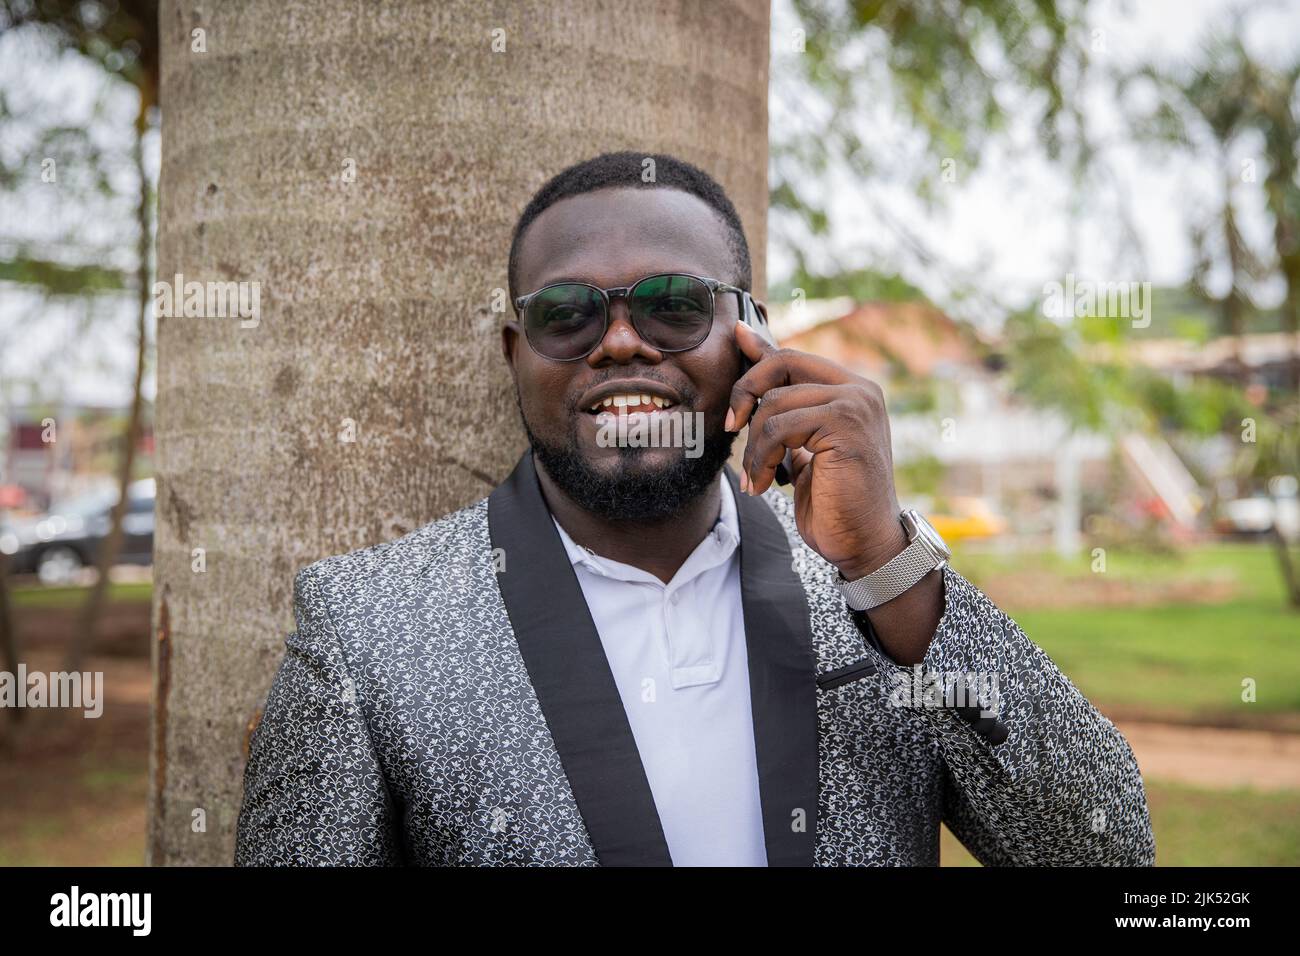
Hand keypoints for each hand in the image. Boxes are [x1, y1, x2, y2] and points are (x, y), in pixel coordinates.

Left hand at [726, 321, 906, 580]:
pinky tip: (763, 483)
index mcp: (852, 391)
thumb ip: (785, 413)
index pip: (794, 358)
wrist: (864, 544)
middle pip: (783, 363)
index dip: (759, 350)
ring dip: (754, 445)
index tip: (735, 337)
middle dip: (746, 391)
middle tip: (730, 426)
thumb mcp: (800, 449)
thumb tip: (761, 382)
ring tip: (754, 477)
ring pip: (775, 401)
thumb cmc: (832, 502)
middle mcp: (859, 390)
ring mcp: (855, 403)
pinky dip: (761, 457)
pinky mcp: (846, 423)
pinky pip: (781, 426)